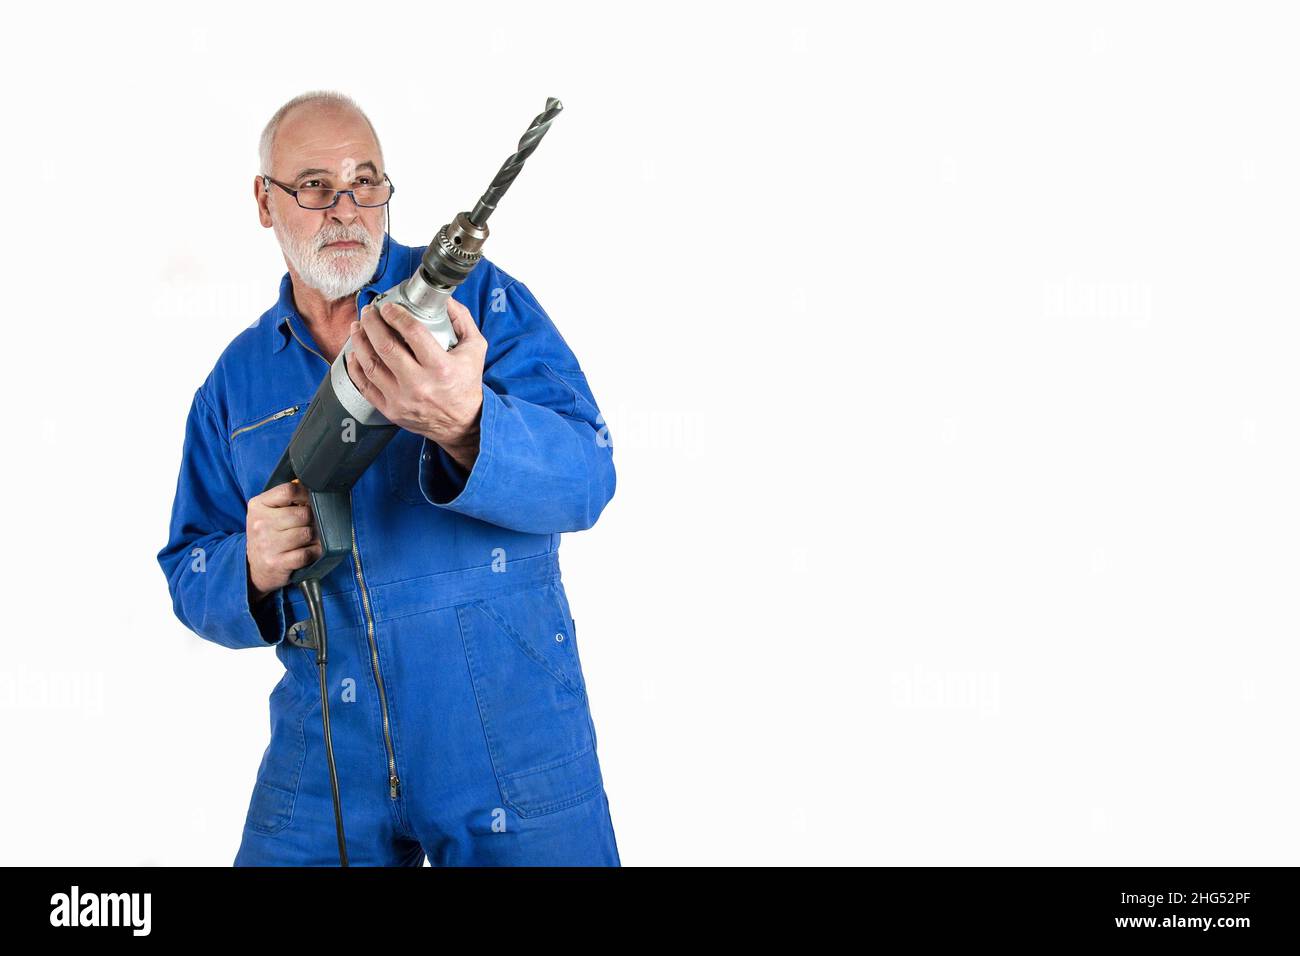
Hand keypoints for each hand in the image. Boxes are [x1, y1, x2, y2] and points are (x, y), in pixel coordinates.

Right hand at [246, 480, 321, 601]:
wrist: (254, 566)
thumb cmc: (267, 534)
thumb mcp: (267, 511)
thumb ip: (285, 498)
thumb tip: (313, 489)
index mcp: (258, 505)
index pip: (288, 490)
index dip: (305, 494)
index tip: (309, 501)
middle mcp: (260, 524)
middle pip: (303, 514)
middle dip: (311, 519)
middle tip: (308, 524)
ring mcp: (268, 544)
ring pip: (307, 533)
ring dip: (313, 537)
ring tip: (307, 538)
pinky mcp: (277, 562)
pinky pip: (307, 553)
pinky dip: (313, 552)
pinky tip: (307, 550)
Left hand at [346, 297, 486, 470]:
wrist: (461, 424)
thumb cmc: (466, 384)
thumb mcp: (475, 349)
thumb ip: (462, 320)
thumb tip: (444, 300)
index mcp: (441, 368)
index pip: (413, 333)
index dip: (396, 315)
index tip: (389, 306)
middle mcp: (419, 384)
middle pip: (385, 346)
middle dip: (372, 323)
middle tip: (369, 311)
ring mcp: (401, 399)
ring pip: (370, 365)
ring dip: (359, 341)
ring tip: (358, 327)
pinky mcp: (390, 410)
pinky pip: (364, 386)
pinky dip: (355, 367)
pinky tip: (355, 353)